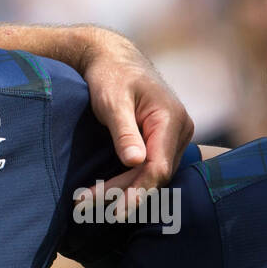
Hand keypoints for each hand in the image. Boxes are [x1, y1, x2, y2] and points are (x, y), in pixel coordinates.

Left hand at [79, 31, 194, 193]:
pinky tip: (107, 190)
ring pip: (154, 174)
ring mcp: (175, 137)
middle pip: (156, 175)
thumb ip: (124, 131)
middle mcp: (180, 130)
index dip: (137, 191)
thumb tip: (136, 162)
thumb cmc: (111, 75)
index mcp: (171, 119)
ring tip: (89, 201)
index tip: (113, 209)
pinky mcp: (165, 141)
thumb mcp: (112, 101)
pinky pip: (151, 167)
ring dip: (124, 190)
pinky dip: (130, 180)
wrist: (114, 58)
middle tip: (86, 204)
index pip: (159, 166)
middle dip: (124, 193)